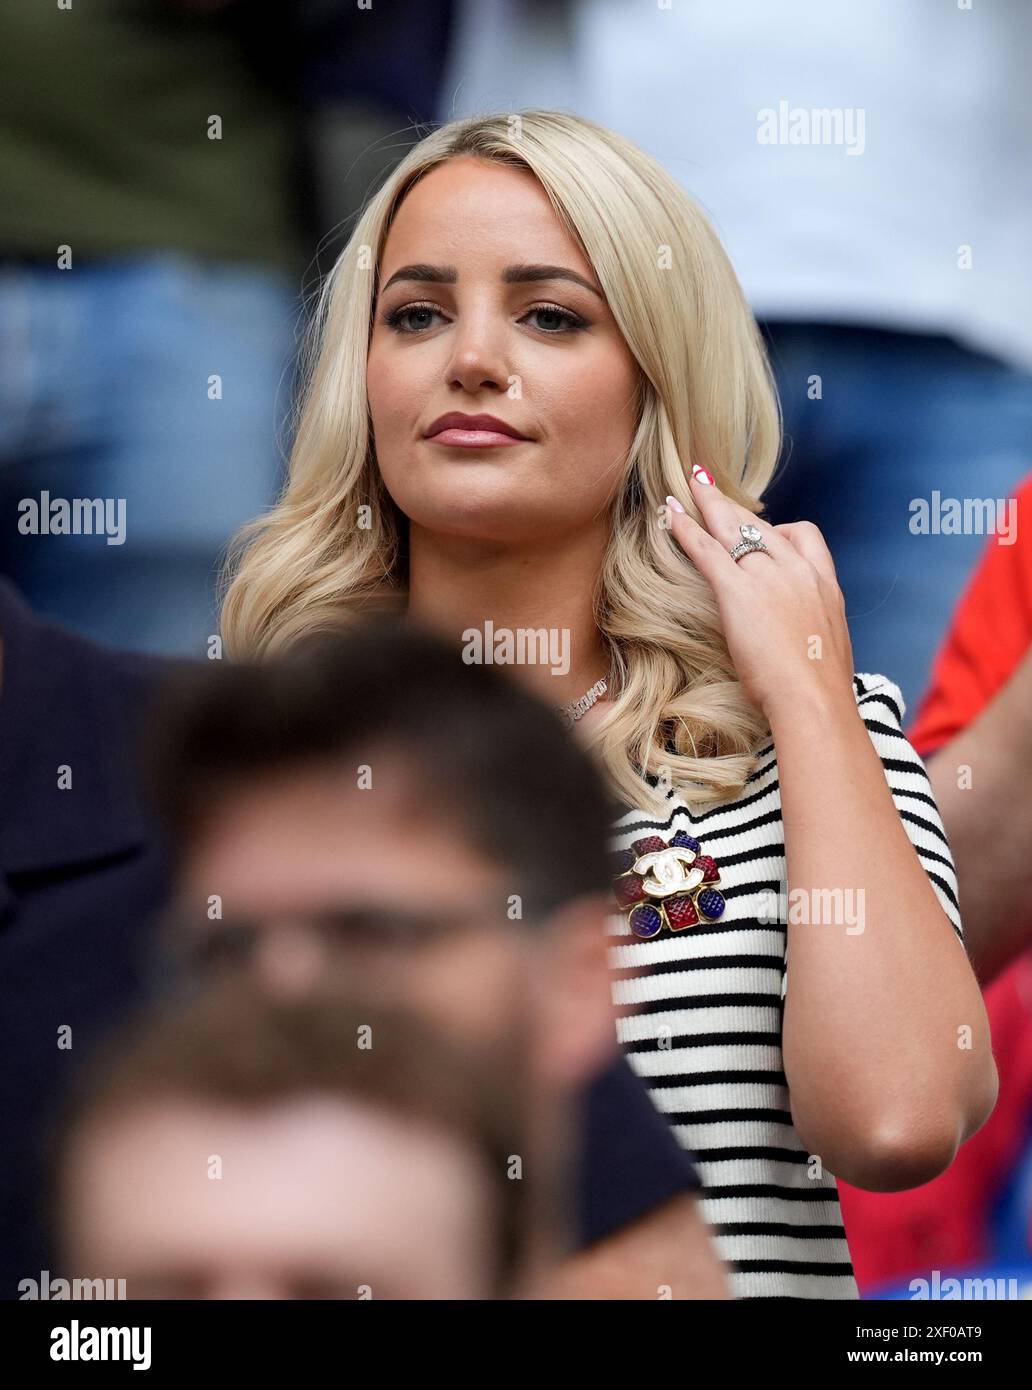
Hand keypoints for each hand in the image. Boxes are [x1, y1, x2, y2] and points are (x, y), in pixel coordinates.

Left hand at [663, 466, 855, 722]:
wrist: (814, 698)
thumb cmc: (820, 688)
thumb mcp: (827, 646)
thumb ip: (812, 627)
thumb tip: (801, 638)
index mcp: (824, 583)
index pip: (803, 535)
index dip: (778, 527)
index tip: (762, 525)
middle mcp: (798, 570)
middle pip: (762, 524)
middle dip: (734, 506)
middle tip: (712, 489)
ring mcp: (768, 577)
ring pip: (733, 526)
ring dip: (708, 503)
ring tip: (690, 486)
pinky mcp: (737, 592)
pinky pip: (707, 549)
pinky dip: (685, 528)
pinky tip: (669, 514)